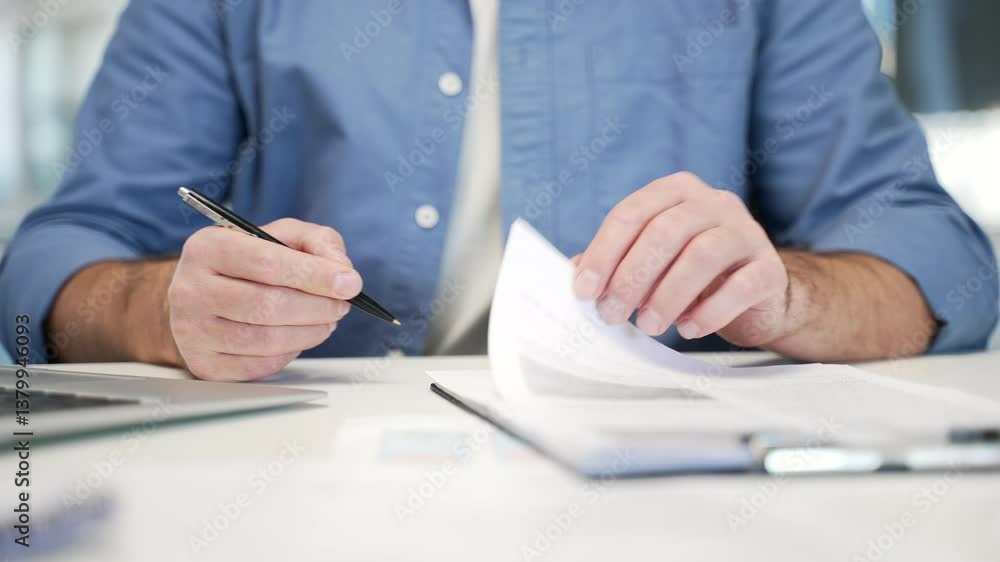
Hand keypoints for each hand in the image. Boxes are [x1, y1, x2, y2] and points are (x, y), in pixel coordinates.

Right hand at [167, 218, 360, 380]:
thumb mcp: (280, 236)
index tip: (350, 283)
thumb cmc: (246, 264)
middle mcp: (191, 289)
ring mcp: (192, 331)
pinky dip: (289, 352)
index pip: (268, 263)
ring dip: (310, 332)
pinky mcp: (203, 364)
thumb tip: (341, 269)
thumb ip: (316, 242)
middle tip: (341, 305)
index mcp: (208, 248)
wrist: (200, 296)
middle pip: (269, 304)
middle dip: (318, 307)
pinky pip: (259, 365)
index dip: (315, 275)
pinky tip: (297, 336)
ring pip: (266, 339)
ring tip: (325, 321)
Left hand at [574, 172, 790, 346]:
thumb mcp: (651, 262)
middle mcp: (714, 203)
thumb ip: (616, 262)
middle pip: (666, 231)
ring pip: (703, 254)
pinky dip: (709, 311)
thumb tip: (574, 274)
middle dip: (633, 276)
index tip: (585, 290)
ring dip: (668, 295)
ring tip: (649, 326)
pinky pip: (741, 286)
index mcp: (677, 192)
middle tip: (613, 314)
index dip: (604, 252)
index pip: (633, 213)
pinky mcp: (770, 268)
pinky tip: (688, 328)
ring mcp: (747, 232)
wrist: (755, 296)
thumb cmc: (692, 275)